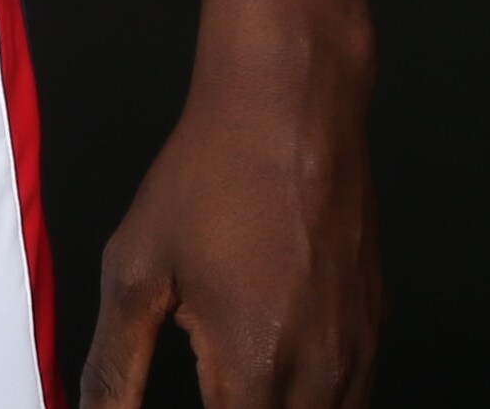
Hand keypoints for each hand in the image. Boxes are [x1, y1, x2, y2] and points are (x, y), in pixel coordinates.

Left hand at [80, 10, 380, 406]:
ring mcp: (358, 352)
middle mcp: (320, 372)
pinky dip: (315, 401)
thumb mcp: (136, 271)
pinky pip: (353, 397)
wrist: (291, 110)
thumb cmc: (214, 176)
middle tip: (207, 389)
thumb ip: (114, 364)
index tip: (178, 402)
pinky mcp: (375, 329)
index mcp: (256, 367)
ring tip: (233, 387)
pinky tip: (276, 378)